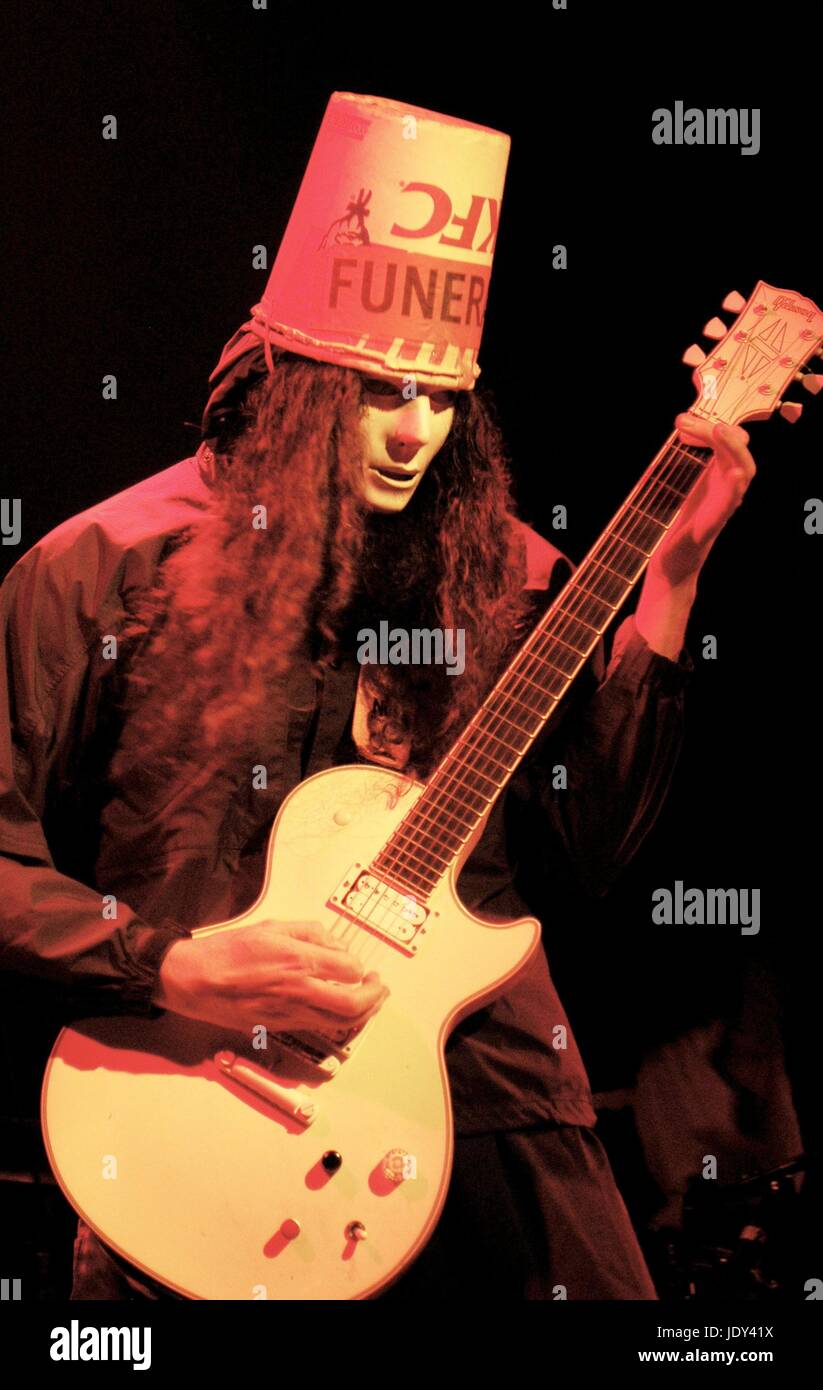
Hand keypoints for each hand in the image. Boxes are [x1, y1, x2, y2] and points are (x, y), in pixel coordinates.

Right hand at [153, 920, 388, 1037]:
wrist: (196, 981)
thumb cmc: (230, 950)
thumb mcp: (272, 926)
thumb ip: (309, 933)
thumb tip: (336, 946)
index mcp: (298, 961)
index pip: (349, 970)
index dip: (360, 967)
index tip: (359, 963)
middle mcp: (299, 991)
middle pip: (353, 1006)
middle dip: (375, 997)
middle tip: (380, 986)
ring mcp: (291, 1013)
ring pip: (339, 1023)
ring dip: (362, 1013)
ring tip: (369, 999)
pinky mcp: (281, 1026)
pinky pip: (319, 1026)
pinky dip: (337, 1019)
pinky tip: (338, 1007)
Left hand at [647, 413, 756, 588]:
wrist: (669, 564)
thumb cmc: (674, 524)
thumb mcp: (679, 483)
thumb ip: (684, 457)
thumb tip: (682, 422)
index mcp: (717, 477)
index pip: (729, 441)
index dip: (712, 425)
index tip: (683, 421)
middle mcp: (725, 488)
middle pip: (739, 449)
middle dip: (718, 429)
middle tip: (683, 422)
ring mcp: (723, 505)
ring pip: (744, 469)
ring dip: (733, 447)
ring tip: (717, 429)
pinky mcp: (715, 522)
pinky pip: (733, 499)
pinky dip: (736, 482)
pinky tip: (734, 469)